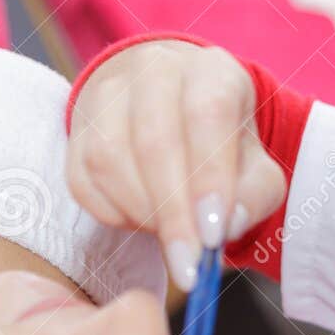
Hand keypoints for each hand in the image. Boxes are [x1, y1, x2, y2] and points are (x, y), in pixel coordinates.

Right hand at [66, 40, 287, 291]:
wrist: (174, 114)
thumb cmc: (224, 146)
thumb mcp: (258, 167)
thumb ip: (255, 194)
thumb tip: (229, 223)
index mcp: (211, 71)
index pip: (208, 113)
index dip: (210, 177)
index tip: (214, 235)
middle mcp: (154, 69)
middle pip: (154, 140)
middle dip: (173, 215)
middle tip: (189, 265)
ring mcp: (107, 94)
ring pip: (110, 160)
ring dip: (142, 215)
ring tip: (171, 237)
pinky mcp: (77, 130)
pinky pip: (84, 181)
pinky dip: (114, 214)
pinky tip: (142, 220)